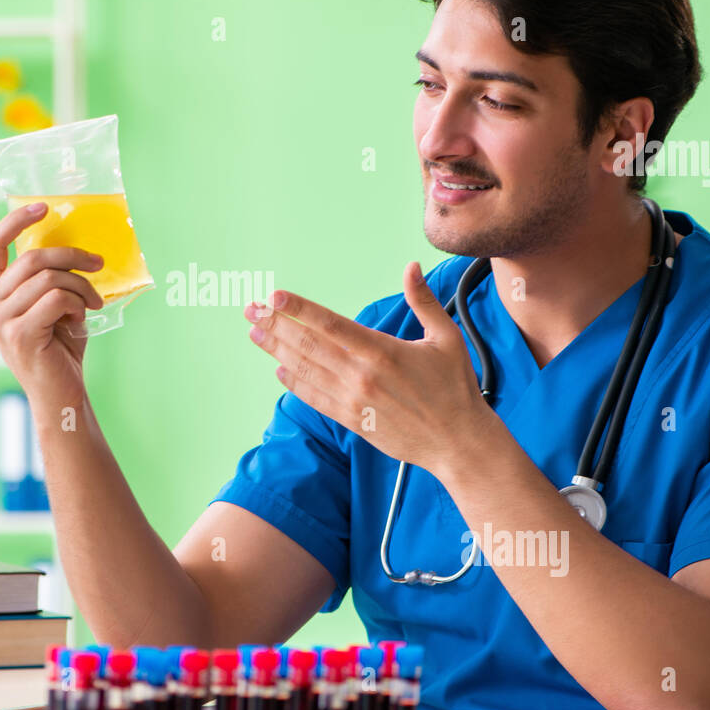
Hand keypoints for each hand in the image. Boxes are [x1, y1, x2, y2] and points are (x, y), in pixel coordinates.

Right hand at [0, 202, 104, 399]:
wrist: (61, 393)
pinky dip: (77, 303)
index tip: (43, 207)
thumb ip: (50, 277)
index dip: (16, 221)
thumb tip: (74, 243)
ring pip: (48, 278)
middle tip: (98, 263)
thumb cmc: (59, 346)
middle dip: (72, 256)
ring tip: (93, 301)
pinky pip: (56, 298)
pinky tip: (82, 317)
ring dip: (80, 285)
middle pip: (32, 258)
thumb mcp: (52, 304)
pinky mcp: (18, 334)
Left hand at [243, 261, 489, 476]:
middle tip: (251, 309)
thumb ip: (423, 302)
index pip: (331, 324)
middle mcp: (361, 375)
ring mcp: (354, 400)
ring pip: (306, 370)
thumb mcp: (447, 338)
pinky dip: (295, 384)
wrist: (458, 443)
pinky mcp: (352, 421)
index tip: (275, 296)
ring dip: (277, 350)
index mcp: (382, 351)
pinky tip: (279, 369)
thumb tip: (411, 266)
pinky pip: (315, 398)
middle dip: (276, 324)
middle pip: (308, 345)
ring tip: (254, 333)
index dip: (300, 309)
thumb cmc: (456, 389)